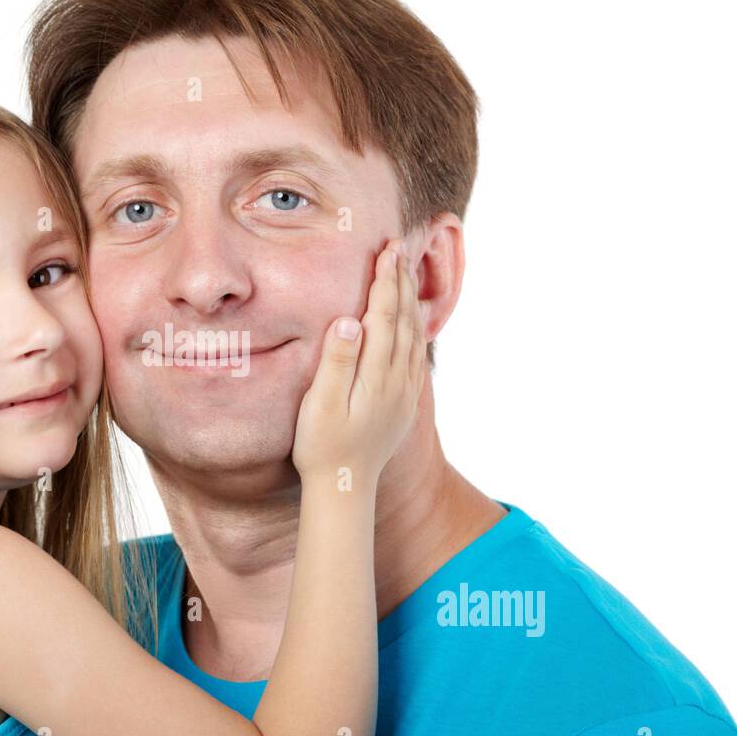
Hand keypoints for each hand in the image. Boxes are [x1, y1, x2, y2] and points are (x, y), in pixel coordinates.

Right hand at [291, 238, 427, 488]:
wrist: (346, 487)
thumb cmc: (323, 446)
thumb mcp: (321, 405)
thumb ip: (336, 362)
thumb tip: (349, 321)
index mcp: (376, 375)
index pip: (383, 316)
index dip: (384, 281)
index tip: (386, 250)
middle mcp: (397, 380)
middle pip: (403, 320)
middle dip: (400, 281)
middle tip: (398, 248)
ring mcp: (404, 392)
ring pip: (413, 335)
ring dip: (409, 301)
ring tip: (405, 273)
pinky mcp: (404, 402)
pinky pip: (415, 354)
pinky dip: (414, 328)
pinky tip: (410, 320)